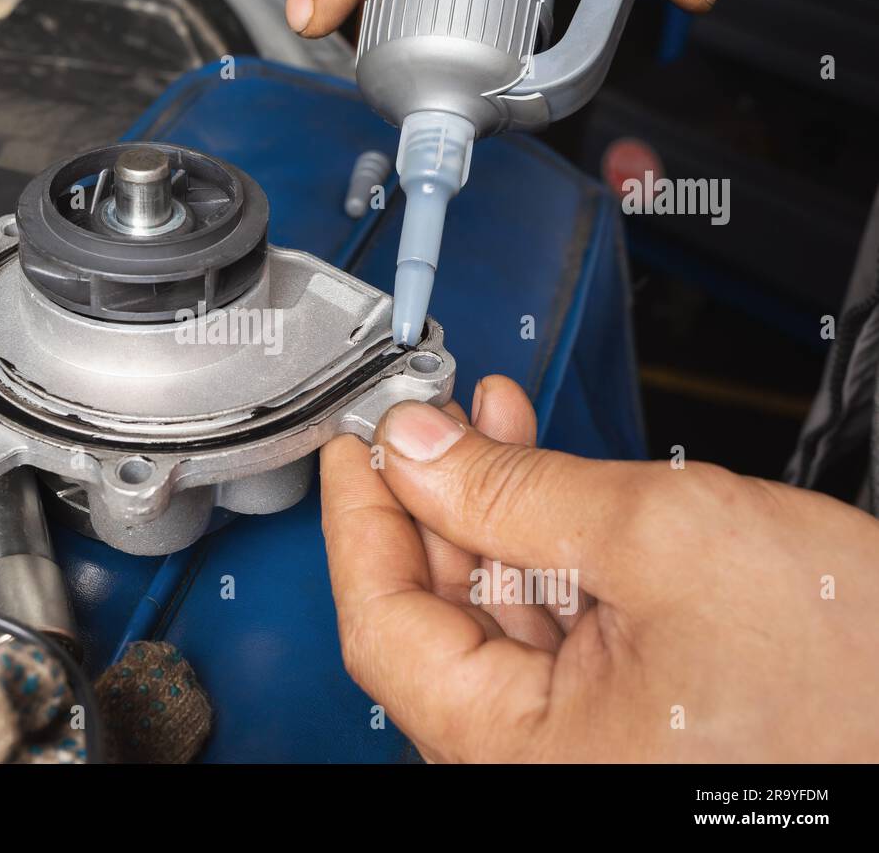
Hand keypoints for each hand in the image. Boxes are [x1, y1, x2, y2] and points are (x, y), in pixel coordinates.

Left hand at [319, 375, 878, 760]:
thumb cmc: (849, 676)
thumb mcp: (658, 541)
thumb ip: (512, 490)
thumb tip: (417, 448)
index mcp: (518, 753)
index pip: (382, 625)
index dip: (359, 520)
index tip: (353, 447)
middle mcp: (535, 763)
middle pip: (434, 616)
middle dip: (428, 498)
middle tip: (420, 418)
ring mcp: (580, 744)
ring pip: (493, 611)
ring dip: (485, 506)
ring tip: (483, 419)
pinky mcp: (624, 716)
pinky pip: (552, 623)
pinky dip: (538, 542)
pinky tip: (536, 471)